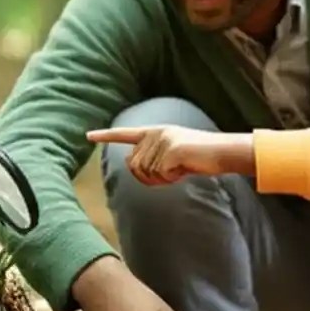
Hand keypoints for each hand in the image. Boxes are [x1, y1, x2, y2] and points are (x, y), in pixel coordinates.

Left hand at [86, 126, 254, 185]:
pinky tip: (184, 169)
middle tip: (171, 172)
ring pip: (145, 173)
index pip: (125, 134)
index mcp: (154, 132)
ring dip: (161, 179)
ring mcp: (162, 141)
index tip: (88, 136)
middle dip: (149, 177)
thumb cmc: (199, 157)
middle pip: (134, 166)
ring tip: (179, 168)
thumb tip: (129, 164)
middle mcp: (155, 134)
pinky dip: (171, 179)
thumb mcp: (171, 156)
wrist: (221, 152)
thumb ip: (150, 158)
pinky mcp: (169, 151)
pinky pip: (159, 176)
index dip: (105, 136)